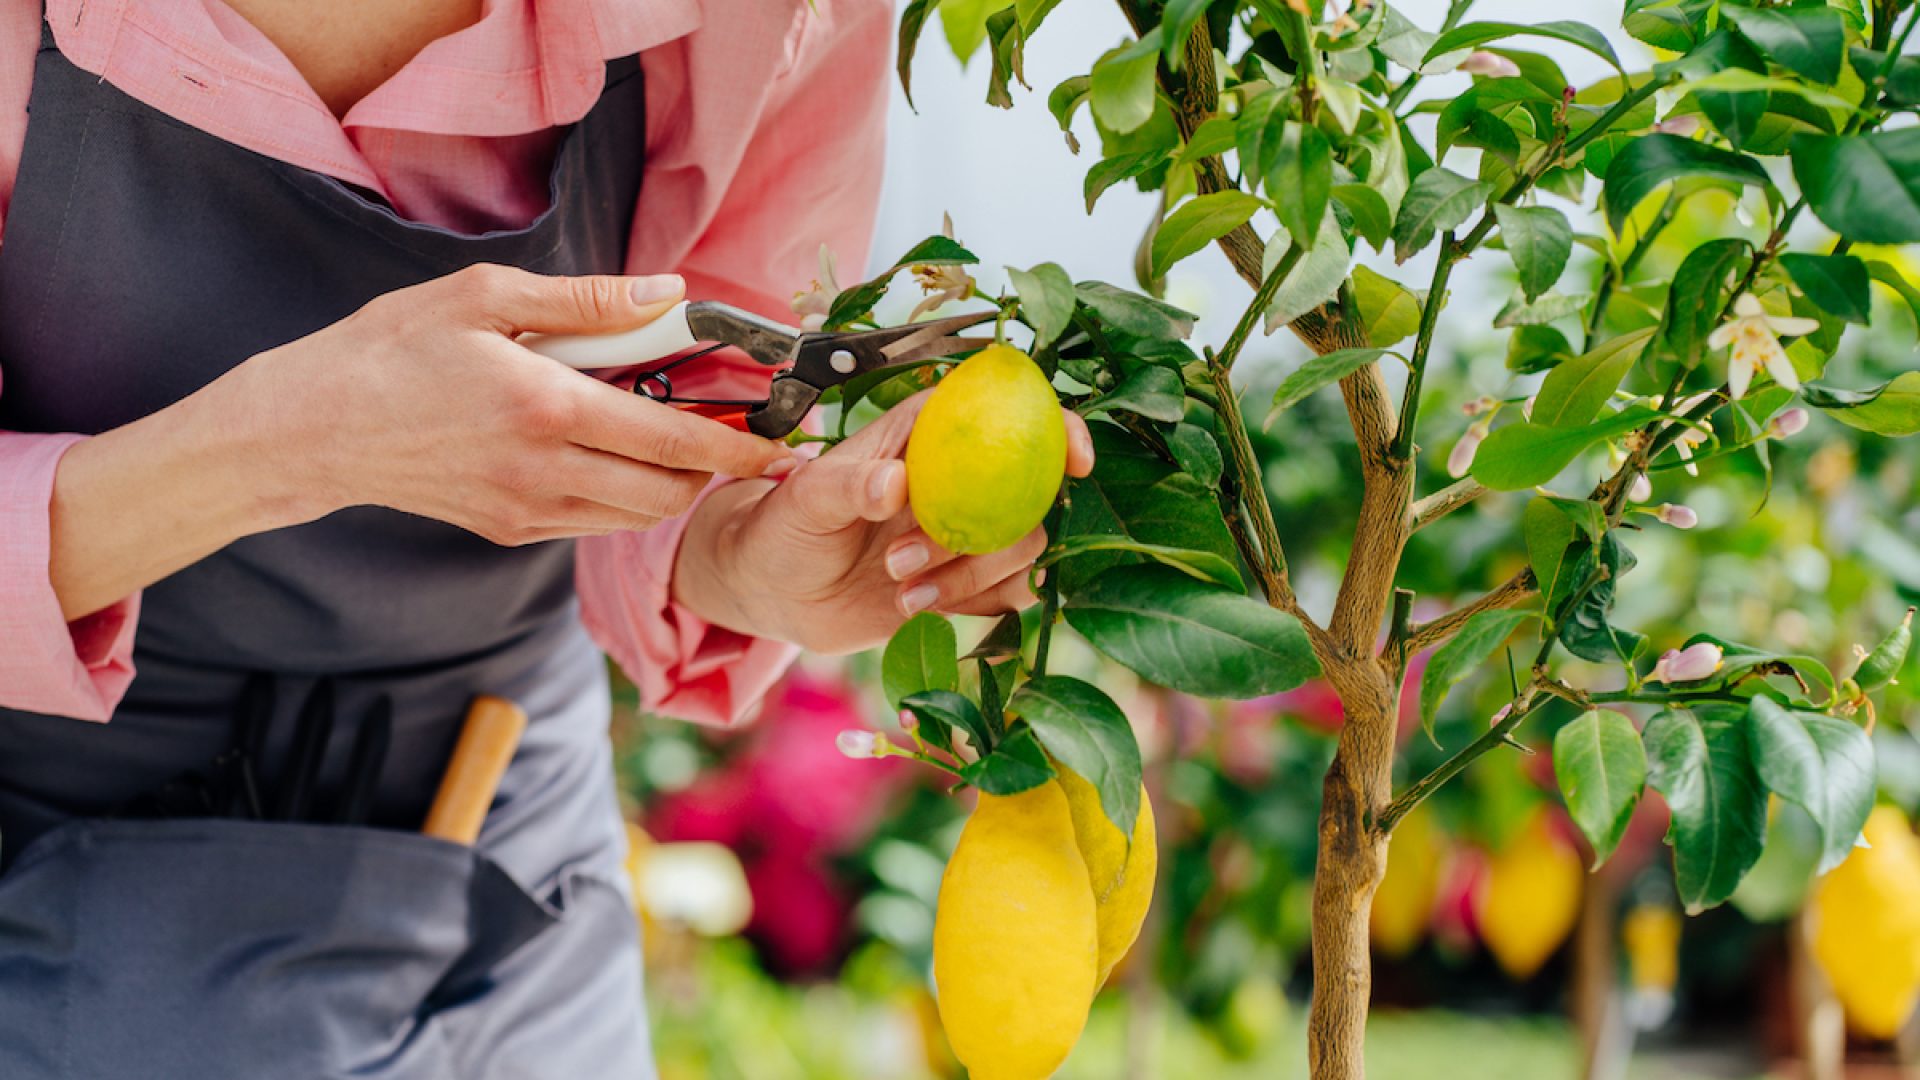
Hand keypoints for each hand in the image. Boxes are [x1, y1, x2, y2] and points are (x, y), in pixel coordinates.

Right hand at [234, 264, 789, 543]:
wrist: (311, 430)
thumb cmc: (391, 350)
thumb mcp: (484, 297)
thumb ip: (587, 301)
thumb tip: (668, 292)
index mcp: (548, 409)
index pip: (675, 439)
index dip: (739, 446)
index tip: (780, 445)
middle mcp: (546, 473)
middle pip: (670, 491)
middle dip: (714, 468)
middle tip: (731, 431)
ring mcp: (527, 512)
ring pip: (637, 516)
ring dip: (671, 484)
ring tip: (673, 438)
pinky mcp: (510, 531)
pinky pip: (593, 522)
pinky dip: (623, 496)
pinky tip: (610, 454)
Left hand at [671, 392, 1095, 653]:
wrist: (772, 591)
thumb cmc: (783, 525)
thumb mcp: (804, 499)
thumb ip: (848, 485)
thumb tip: (896, 484)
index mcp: (930, 435)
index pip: (1012, 414)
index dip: (1058, 428)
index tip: (1074, 460)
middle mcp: (961, 479)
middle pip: (1031, 491)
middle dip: (986, 532)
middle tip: (904, 559)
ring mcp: (968, 531)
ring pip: (1023, 548)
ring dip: (969, 575)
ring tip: (898, 589)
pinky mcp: (966, 583)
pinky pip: (1009, 595)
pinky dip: (975, 606)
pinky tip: (917, 611)